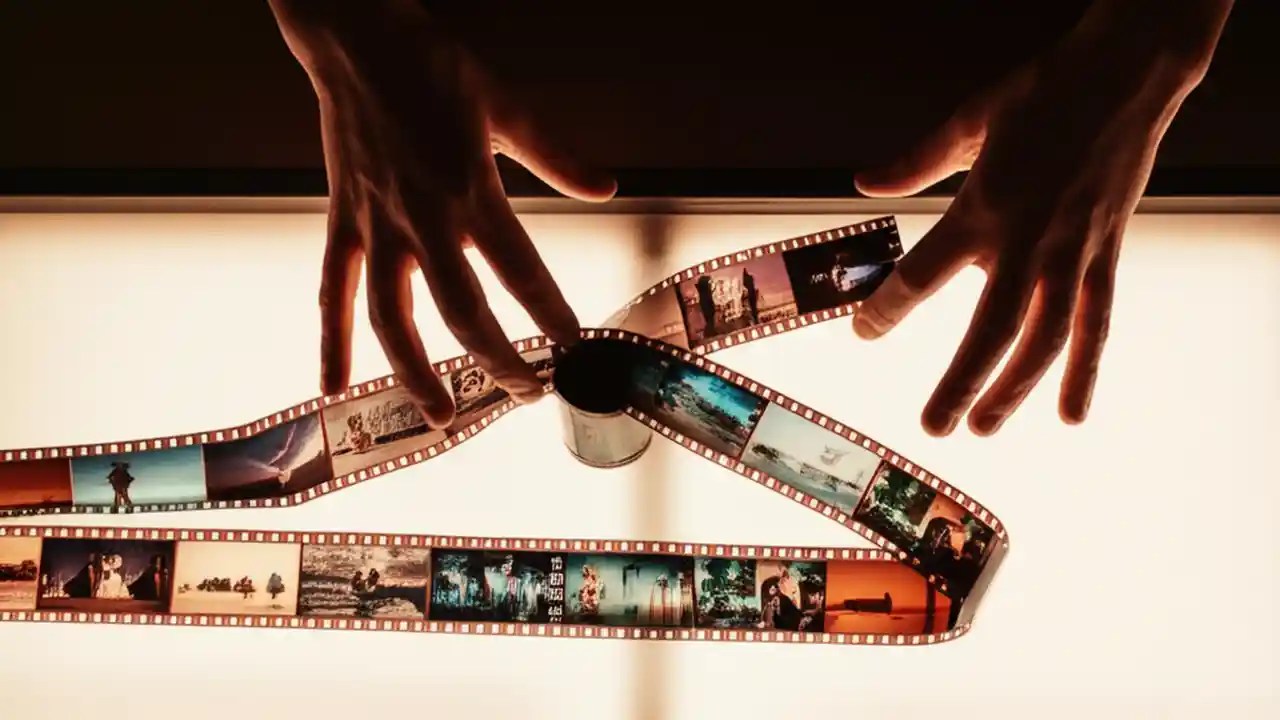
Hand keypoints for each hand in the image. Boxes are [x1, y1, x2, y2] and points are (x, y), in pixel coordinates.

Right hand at [268, 0, 615, 426]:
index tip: (573, 347)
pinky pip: (332, 292)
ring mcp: (377, 227)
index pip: (521, 270)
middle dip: (498, 360)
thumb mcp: (506, 106)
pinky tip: (333, 387)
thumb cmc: (433, 69)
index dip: (551, 314)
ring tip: (443, 416)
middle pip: (463, 312)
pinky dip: (330, 341)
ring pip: (393, 318)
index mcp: (471, 191)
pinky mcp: (342, 224)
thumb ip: (557, 156)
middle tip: (528, 393)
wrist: (357, 41)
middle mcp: (423, 220)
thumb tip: (606, 186)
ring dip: (417, 373)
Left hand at [851, 0, 1226, 436]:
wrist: (1126, 77)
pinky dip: (1084, 371)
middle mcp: (1025, 242)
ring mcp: (1070, 254)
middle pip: (989, 331)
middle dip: (960, 383)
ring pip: (1043, 339)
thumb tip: (863, 182)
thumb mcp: (969, 121)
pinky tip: (1072, 413)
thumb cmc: (1042, 95)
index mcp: (981, 209)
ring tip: (985, 427)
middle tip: (933, 427)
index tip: (864, 332)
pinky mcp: (1105, 255)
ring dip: (1015, 389)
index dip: (887, 310)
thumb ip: (914, 162)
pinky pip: (1095, 324)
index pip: (921, 275)